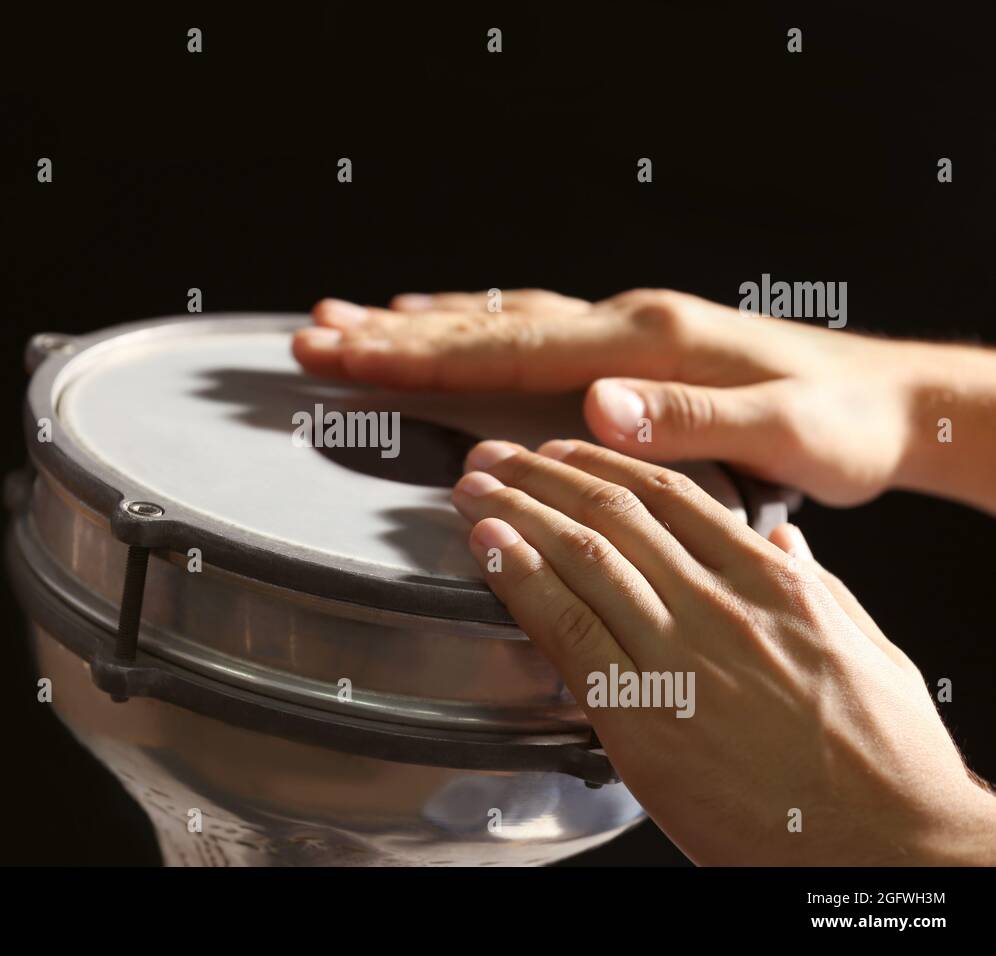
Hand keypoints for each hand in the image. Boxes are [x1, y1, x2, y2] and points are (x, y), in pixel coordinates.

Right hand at [293, 289, 995, 509]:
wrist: (892, 402)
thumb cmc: (843, 425)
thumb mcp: (786, 432)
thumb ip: (691, 418)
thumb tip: (599, 404)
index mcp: (642, 344)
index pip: (505, 348)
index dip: (415, 351)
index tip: (342, 351)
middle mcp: (623, 324)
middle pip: (484, 325)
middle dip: (390, 334)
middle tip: (312, 335)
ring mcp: (625, 331)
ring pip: (500, 320)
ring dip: (421, 324)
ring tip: (351, 322)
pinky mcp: (632, 350)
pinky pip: (531, 330)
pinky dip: (475, 326)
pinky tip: (449, 325)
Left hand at [450, 437, 995, 864]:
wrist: (886, 846)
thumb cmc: (887, 761)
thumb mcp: (869, 652)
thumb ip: (818, 588)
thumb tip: (785, 541)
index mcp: (775, 585)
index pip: (672, 497)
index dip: (604, 466)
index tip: (563, 452)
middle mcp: (720, 607)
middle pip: (614, 515)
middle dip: (543, 475)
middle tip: (496, 455)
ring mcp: (677, 657)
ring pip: (582, 557)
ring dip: (517, 512)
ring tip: (474, 487)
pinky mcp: (639, 715)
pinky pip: (567, 629)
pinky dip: (520, 580)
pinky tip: (488, 548)